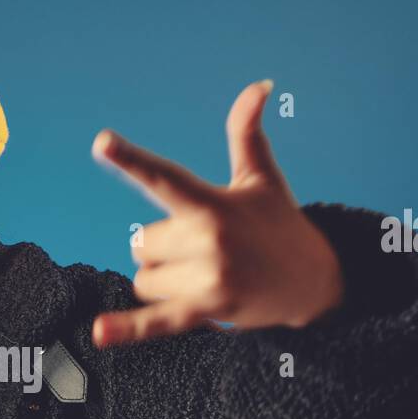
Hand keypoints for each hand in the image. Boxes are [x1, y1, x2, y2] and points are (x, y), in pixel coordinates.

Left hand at [89, 80, 344, 347]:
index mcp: (212, 203)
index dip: (130, 159)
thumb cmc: (278, 225)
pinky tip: (100, 332)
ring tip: (206, 277)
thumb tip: (258, 86)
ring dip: (164, 282)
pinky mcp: (209, 309)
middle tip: (204, 251)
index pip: (163, 176)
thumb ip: (246, 133)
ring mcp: (209, 275)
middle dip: (163, 250)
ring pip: (144, 280)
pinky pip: (157, 321)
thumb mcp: (260, 179)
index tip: (101, 142)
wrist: (317, 281)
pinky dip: (128, 329)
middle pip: (141, 244)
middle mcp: (209, 237)